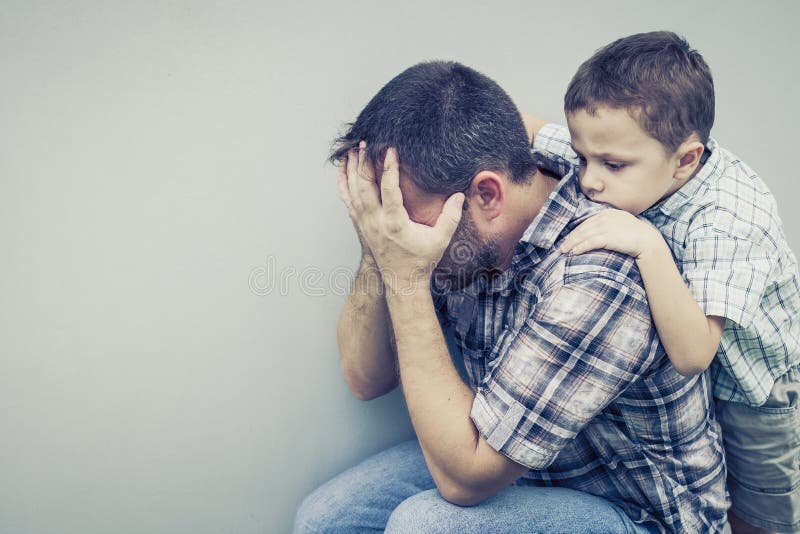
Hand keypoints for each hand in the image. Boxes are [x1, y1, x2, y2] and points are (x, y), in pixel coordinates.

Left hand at [337, 141, 464, 292]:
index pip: (389, 189)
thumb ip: (451, 216)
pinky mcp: (360, 226)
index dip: (389, 167)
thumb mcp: (440, 239)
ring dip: (352, 169)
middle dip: (364, 162)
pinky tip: (342, 170)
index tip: (390, 149)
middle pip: (364, 186)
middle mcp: (376, 222)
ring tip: (353, 149)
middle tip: (366, 142)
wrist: (402, 281)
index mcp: (395, 223)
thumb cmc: (422, 260)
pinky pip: (347, 201)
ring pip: (353, 191)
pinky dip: (343, 184)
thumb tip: (460, 194)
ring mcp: (365, 224)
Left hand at [559, 209, 661, 258]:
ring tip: (565, 250)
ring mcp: (606, 227)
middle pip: (583, 228)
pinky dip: (580, 247)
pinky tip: (574, 252)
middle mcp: (605, 218)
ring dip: (572, 243)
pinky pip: (590, 242)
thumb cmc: (635, 234)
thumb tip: (595, 232)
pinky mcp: (608, 237)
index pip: (587, 222)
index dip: (576, 231)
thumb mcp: (621, 223)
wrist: (648, 241)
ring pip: (584, 235)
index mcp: (607, 213)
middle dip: (571, 238)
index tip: (569, 238)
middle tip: (562, 246)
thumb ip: (608, 224)